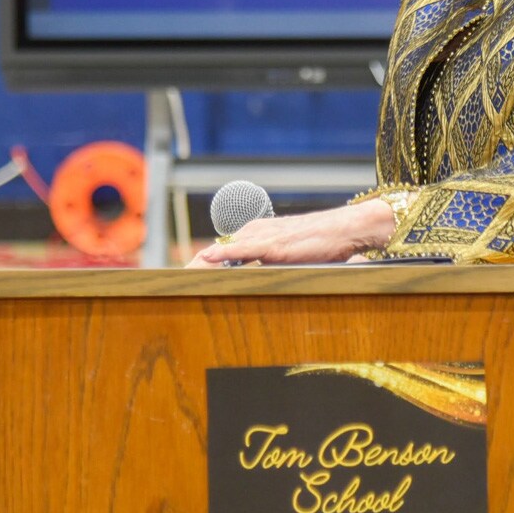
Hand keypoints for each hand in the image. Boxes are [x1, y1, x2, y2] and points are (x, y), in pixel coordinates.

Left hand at [187, 200, 396, 267]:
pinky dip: (224, 253)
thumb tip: (260, 282)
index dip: (202, 266)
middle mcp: (255, 232)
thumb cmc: (322, 243)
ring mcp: (263, 237)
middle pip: (217, 252)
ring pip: (225, 250)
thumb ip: (272, 264)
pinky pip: (243, 249)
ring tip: (181, 276)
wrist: (343, 230)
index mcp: (257, 235)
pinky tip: (208, 257)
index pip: (223, 252)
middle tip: (170, 283)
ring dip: (202, 263)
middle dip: (193, 267)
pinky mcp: (273, 244)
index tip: (183, 279)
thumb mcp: (291, 255)